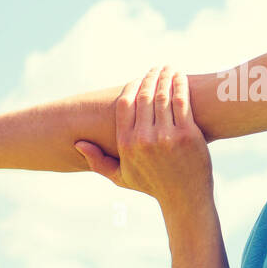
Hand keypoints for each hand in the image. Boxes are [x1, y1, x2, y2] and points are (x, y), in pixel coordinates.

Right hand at [74, 65, 212, 208]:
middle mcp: (144, 139)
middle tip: (156, 68)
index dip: (131, 86)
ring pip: (163, 95)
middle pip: (144, 96)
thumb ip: (98, 161)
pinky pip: (181, 102)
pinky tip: (181, 77)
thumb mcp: (121, 177)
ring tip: (168, 68)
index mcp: (126, 144)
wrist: (184, 199)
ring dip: (165, 76)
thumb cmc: (152, 186)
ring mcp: (166, 136)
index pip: (124, 104)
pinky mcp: (187, 135)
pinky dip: (180, 85)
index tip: (138, 79)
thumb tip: (79, 143)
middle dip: (150, 77)